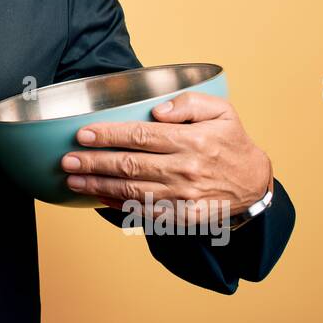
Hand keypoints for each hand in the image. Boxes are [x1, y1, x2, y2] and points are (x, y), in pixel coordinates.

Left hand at [60, 91, 272, 223]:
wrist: (255, 185)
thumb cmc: (233, 143)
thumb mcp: (222, 111)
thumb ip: (190, 103)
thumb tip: (158, 111)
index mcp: (193, 141)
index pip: (141, 136)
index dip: (109, 135)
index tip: (83, 134)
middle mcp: (186, 170)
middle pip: (130, 166)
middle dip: (94, 163)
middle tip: (67, 160)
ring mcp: (184, 198)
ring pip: (132, 191)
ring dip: (98, 186)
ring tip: (72, 180)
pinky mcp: (183, 218)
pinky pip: (145, 213)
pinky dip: (119, 206)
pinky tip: (98, 198)